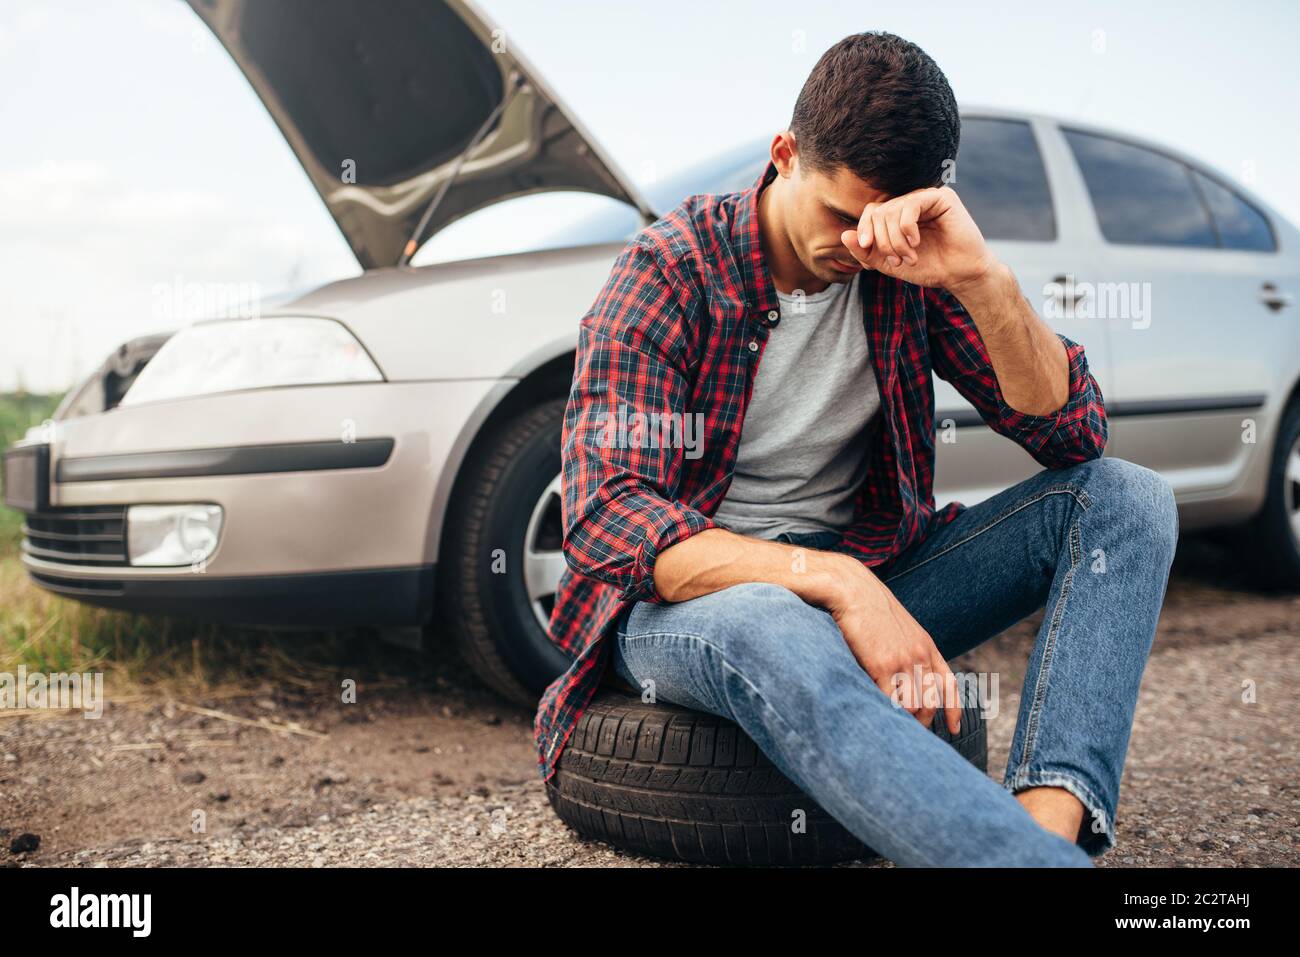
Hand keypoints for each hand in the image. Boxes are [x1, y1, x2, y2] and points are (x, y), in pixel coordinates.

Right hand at [823, 556, 962, 735]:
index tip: (952, 729)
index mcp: (926, 646)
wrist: (852, 589)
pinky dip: (886, 712)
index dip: (952, 710)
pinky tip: (877, 715)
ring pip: (912, 705)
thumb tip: (902, 678)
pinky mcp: (882, 665)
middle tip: (906, 730)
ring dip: (902, 720)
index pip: (949, 685)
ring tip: (889, 726)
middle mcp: (920, 655)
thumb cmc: (867, 607)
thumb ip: (905, 649)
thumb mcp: (897, 627)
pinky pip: (891, 700)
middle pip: (930, 702)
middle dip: (920, 720)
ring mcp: (903, 661)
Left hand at [839, 186, 996, 293]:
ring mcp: (926, 197)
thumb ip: (866, 251)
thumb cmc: (929, 268)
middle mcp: (911, 202)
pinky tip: (916, 242)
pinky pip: (910, 205)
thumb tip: (844, 235)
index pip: (871, 212)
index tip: (869, 256)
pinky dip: (907, 228)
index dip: (865, 232)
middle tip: (896, 261)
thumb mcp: (888, 263)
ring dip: (895, 240)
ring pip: (892, 210)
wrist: (959, 275)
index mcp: (898, 215)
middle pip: (879, 212)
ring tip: (908, 257)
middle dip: (882, 241)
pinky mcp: (941, 197)